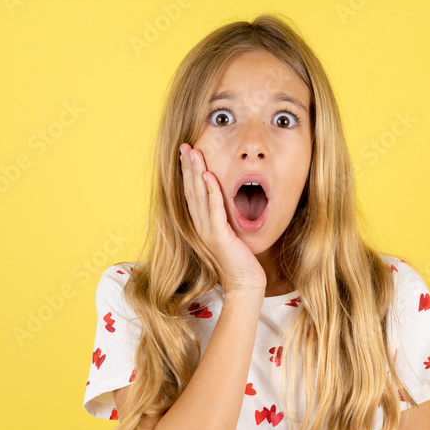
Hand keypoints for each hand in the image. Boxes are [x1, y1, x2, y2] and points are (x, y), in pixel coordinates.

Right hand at [179, 143, 266, 295]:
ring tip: (193, 152)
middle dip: (188, 167)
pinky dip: (211, 191)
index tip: (186, 153)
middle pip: (191, 191)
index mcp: (201, 225)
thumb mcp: (231, 234)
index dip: (188, 173)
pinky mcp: (219, 236)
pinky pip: (214, 209)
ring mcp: (208, 231)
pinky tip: (209, 174)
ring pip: (199, 196)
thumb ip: (225, 217)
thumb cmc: (240, 260)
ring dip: (196, 172)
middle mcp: (200, 226)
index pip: (192, 193)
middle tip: (185, 146)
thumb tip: (228, 198)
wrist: (244, 284)